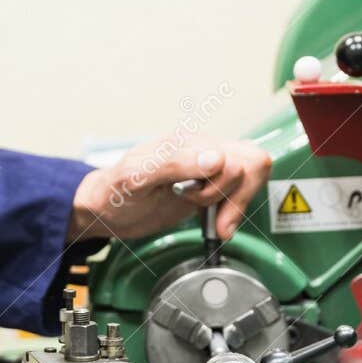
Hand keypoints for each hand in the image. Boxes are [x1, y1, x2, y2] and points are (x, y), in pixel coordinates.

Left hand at [68, 137, 271, 244]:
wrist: (108, 210)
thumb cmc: (114, 193)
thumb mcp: (135, 178)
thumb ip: (174, 164)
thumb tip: (216, 158)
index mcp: (185, 142)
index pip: (232, 159)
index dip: (219, 188)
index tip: (194, 203)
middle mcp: (201, 148)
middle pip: (252, 162)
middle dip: (233, 196)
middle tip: (207, 214)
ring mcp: (209, 164)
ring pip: (253, 172)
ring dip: (236, 202)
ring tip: (213, 219)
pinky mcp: (212, 182)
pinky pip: (243, 188)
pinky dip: (234, 209)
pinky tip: (214, 220)